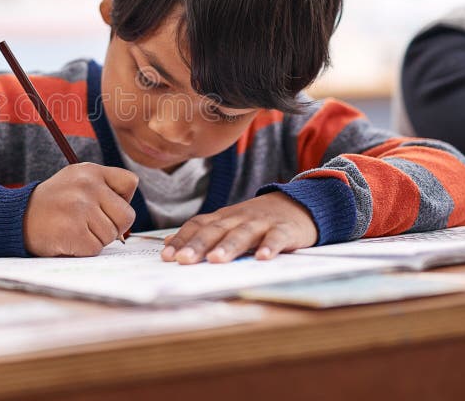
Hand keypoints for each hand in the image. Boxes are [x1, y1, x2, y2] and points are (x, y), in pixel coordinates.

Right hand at [24, 163, 137, 256]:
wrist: (16, 216)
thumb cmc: (53, 204)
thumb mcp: (76, 181)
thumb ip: (103, 189)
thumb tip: (127, 219)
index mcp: (90, 170)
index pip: (129, 182)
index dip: (122, 199)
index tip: (105, 205)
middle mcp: (87, 185)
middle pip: (126, 215)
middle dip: (113, 226)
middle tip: (90, 224)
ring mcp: (80, 208)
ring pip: (111, 235)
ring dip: (95, 239)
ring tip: (74, 229)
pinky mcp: (73, 231)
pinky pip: (95, 248)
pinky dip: (83, 250)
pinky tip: (68, 239)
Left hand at [161, 192, 317, 263]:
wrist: (297, 204)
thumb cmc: (255, 220)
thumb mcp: (227, 223)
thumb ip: (200, 232)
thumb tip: (168, 243)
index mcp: (222, 218)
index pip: (198, 225)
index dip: (182, 239)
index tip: (167, 256)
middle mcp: (238, 218)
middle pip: (216, 230)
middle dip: (198, 245)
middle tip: (183, 260)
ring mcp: (261, 223)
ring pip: (243, 234)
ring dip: (229, 246)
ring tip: (216, 260)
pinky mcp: (285, 230)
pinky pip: (277, 238)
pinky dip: (270, 247)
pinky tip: (263, 258)